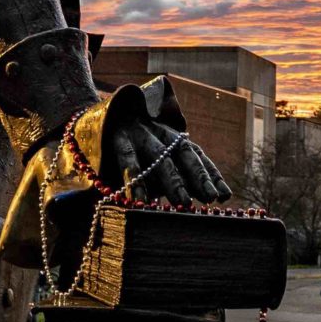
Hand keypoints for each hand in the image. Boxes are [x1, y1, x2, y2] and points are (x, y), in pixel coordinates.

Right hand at [108, 119, 230, 204]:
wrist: (95, 119)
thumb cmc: (131, 148)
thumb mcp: (154, 159)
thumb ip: (174, 176)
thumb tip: (197, 199)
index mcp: (172, 138)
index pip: (197, 155)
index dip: (211, 174)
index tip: (225, 196)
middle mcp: (160, 133)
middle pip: (184, 154)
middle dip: (198, 176)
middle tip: (210, 198)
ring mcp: (139, 134)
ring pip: (160, 158)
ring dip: (173, 180)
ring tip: (182, 202)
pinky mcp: (116, 138)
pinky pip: (128, 161)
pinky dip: (136, 181)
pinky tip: (141, 200)